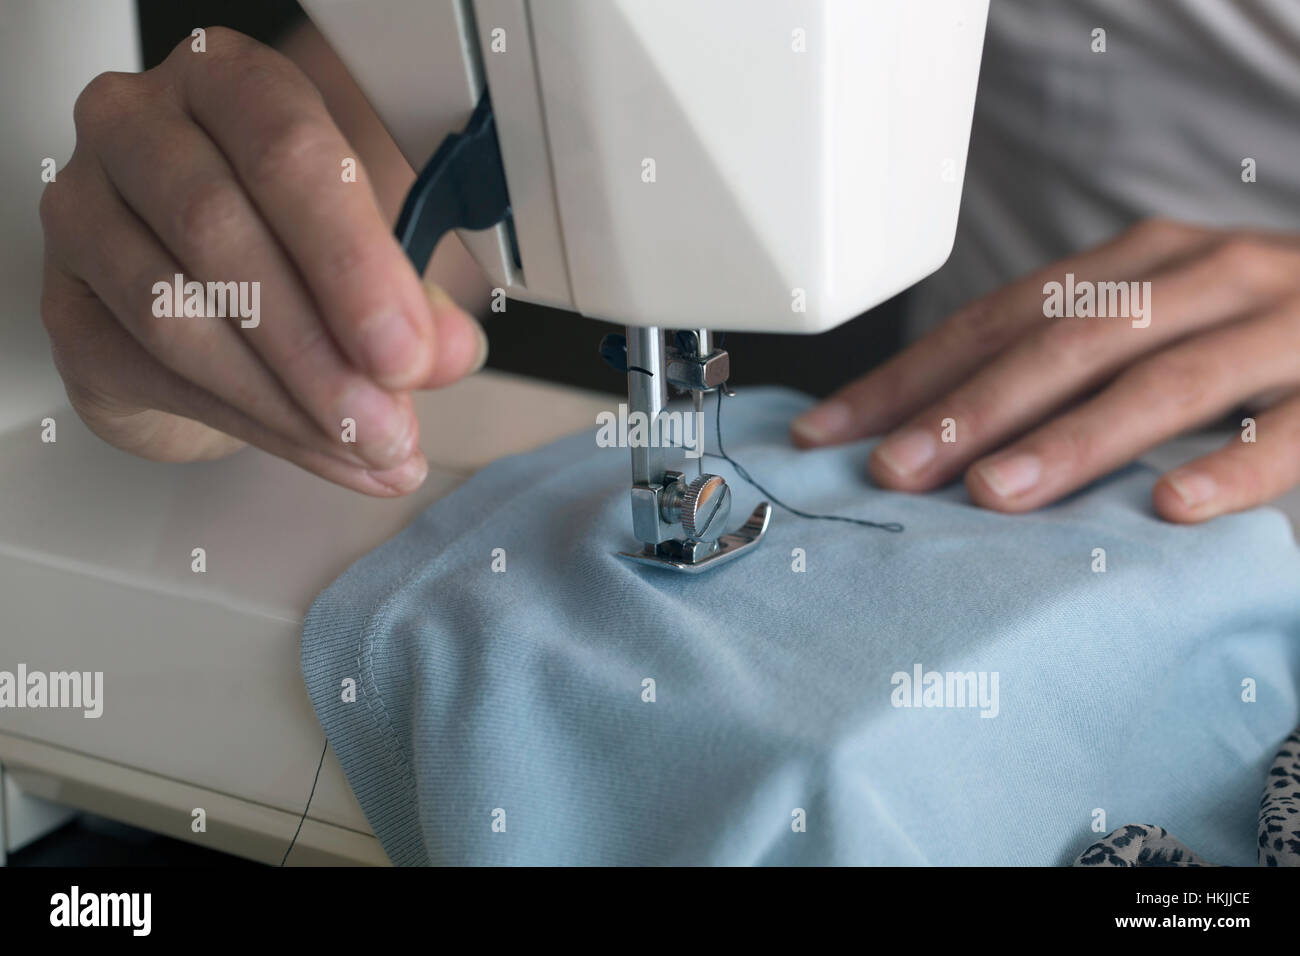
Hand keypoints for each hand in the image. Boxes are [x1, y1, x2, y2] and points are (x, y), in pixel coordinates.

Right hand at [39, 28, 486, 495]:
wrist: (204, 293)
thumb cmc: (287, 243)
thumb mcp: (366, 251)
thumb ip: (409, 295)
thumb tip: (448, 349)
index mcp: (229, 84)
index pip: (284, 148)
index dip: (351, 260)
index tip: (405, 350)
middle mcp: (140, 128)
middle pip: (218, 230)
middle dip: (321, 349)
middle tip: (389, 418)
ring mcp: (86, 212)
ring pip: (177, 313)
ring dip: (289, 402)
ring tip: (368, 446)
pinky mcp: (68, 305)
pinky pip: (153, 373)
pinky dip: (254, 426)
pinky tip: (320, 451)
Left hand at [791, 219, 1299, 522]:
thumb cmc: (1244, 327)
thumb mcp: (1148, 318)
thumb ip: (1061, 357)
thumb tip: (927, 428)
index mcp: (1134, 264)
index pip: (1000, 318)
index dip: (913, 375)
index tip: (831, 431)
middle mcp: (1198, 278)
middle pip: (1068, 342)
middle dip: (972, 408)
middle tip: (895, 469)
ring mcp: (1280, 325)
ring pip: (1166, 380)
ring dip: (1074, 439)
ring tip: (994, 495)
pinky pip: (1291, 430)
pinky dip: (1231, 466)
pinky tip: (1170, 508)